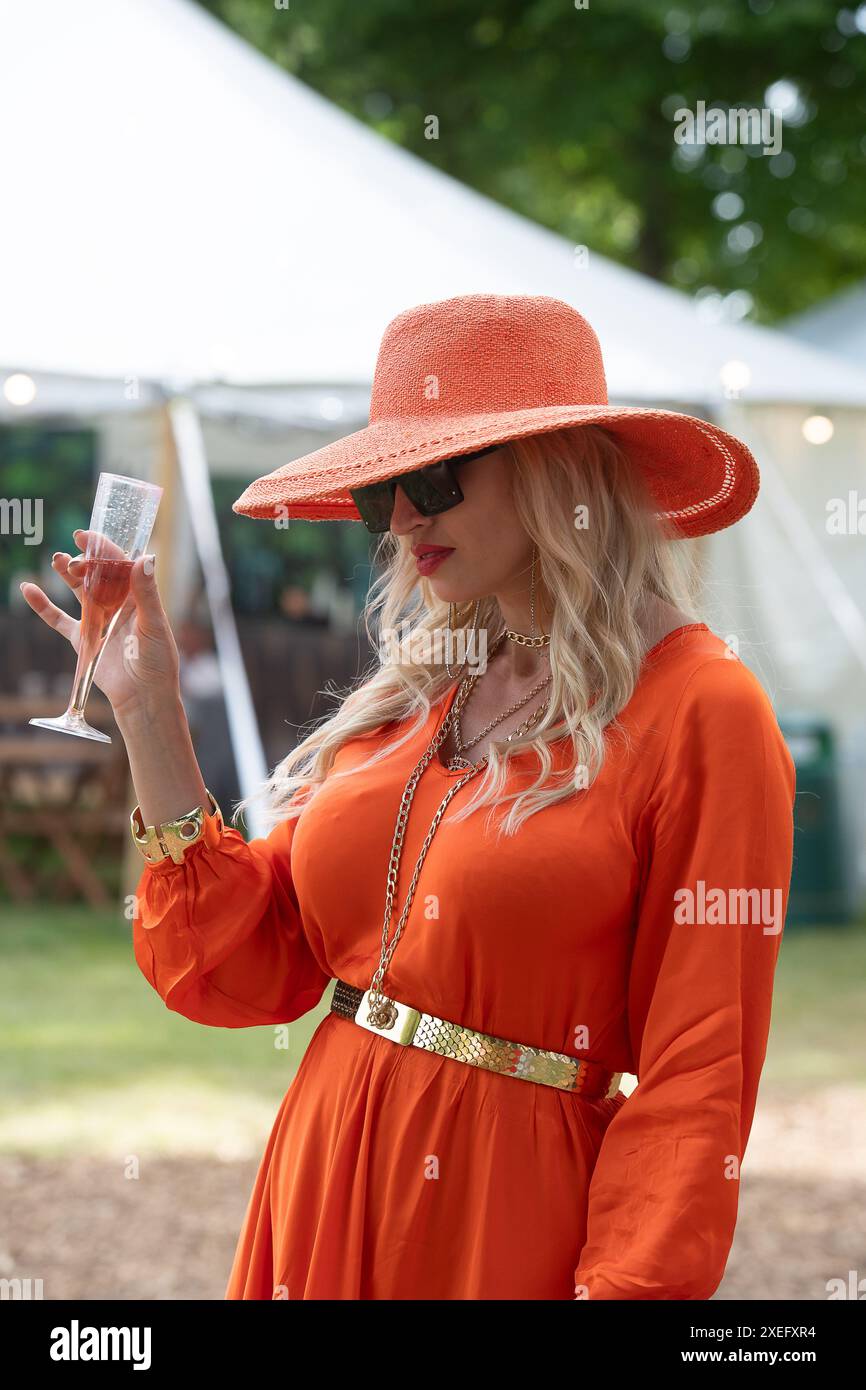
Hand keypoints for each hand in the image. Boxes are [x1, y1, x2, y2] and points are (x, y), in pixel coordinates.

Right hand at [20, 528, 181, 719]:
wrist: (143, 697)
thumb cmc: (158, 662)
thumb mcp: (155, 625)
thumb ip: (147, 593)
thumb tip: (144, 558)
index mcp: (138, 598)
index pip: (119, 566)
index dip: (103, 549)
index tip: (86, 537)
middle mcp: (118, 606)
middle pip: (97, 576)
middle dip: (84, 562)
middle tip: (71, 558)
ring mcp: (99, 621)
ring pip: (78, 591)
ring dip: (66, 575)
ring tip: (55, 559)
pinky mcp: (83, 639)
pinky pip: (59, 620)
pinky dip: (43, 606)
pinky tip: (28, 590)